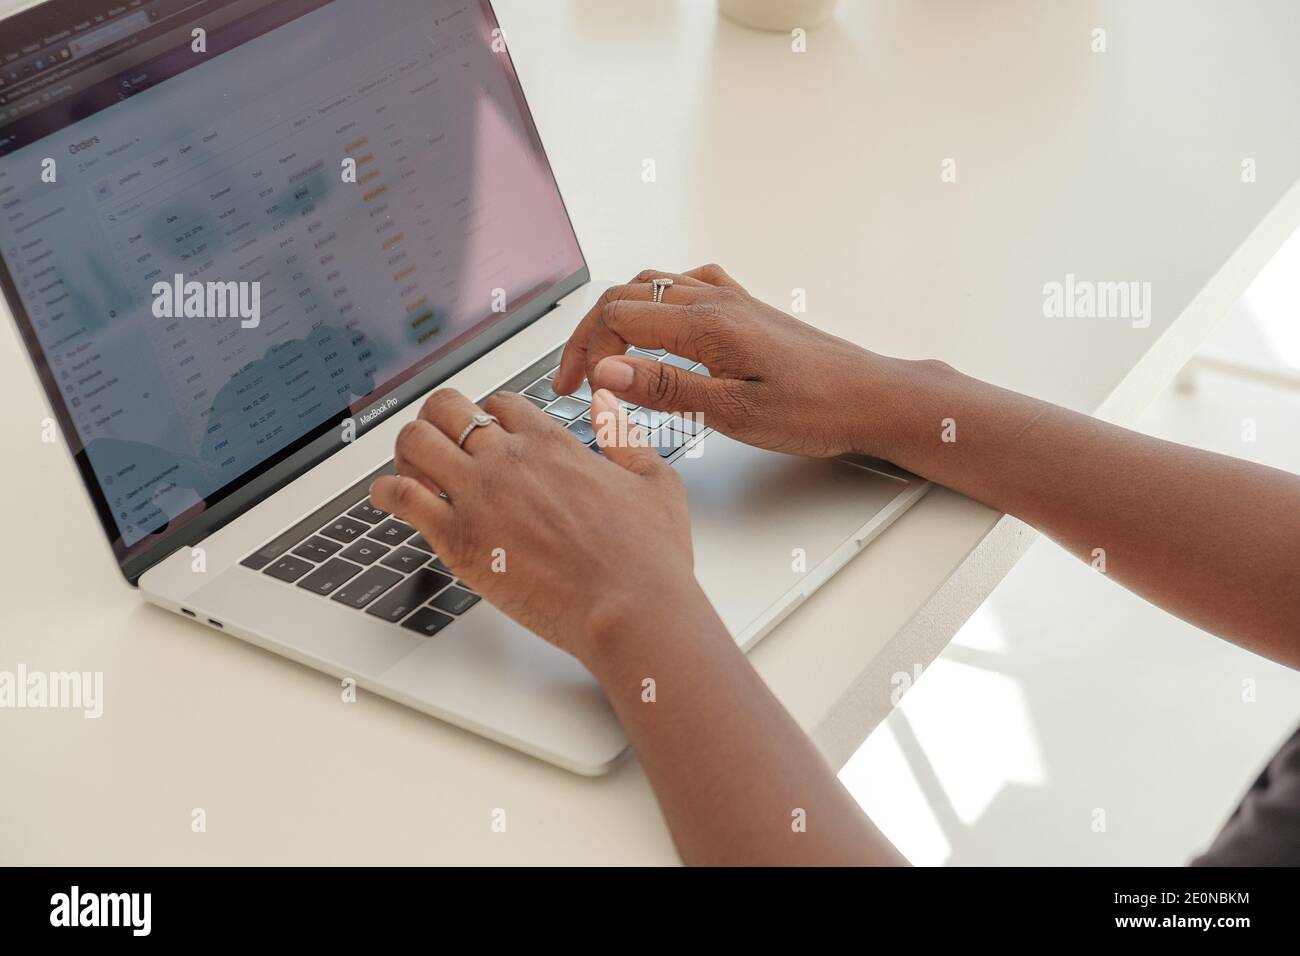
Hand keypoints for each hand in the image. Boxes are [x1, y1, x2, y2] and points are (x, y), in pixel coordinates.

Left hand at [368, 387, 705, 664]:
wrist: (632, 609)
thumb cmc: (649, 556)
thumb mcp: (655, 480)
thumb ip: (624, 434)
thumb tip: (605, 401)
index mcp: (552, 443)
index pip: (499, 404)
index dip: (489, 416)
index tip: (487, 436)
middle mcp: (509, 460)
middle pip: (447, 409)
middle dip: (439, 421)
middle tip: (440, 444)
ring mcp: (478, 496)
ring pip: (415, 441)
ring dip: (409, 450)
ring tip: (414, 471)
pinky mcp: (457, 539)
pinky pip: (400, 495)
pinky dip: (387, 491)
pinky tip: (392, 499)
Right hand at [553, 263, 897, 458]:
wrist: (871, 397)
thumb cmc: (815, 410)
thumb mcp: (734, 413)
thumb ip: (666, 388)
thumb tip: (608, 369)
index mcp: (707, 324)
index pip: (618, 318)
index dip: (585, 352)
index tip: (577, 391)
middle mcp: (715, 300)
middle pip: (626, 296)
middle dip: (589, 335)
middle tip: (572, 379)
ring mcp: (732, 299)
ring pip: (652, 286)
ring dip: (617, 316)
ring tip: (603, 356)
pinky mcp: (746, 308)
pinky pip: (685, 286)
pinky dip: (653, 302)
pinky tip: (657, 328)